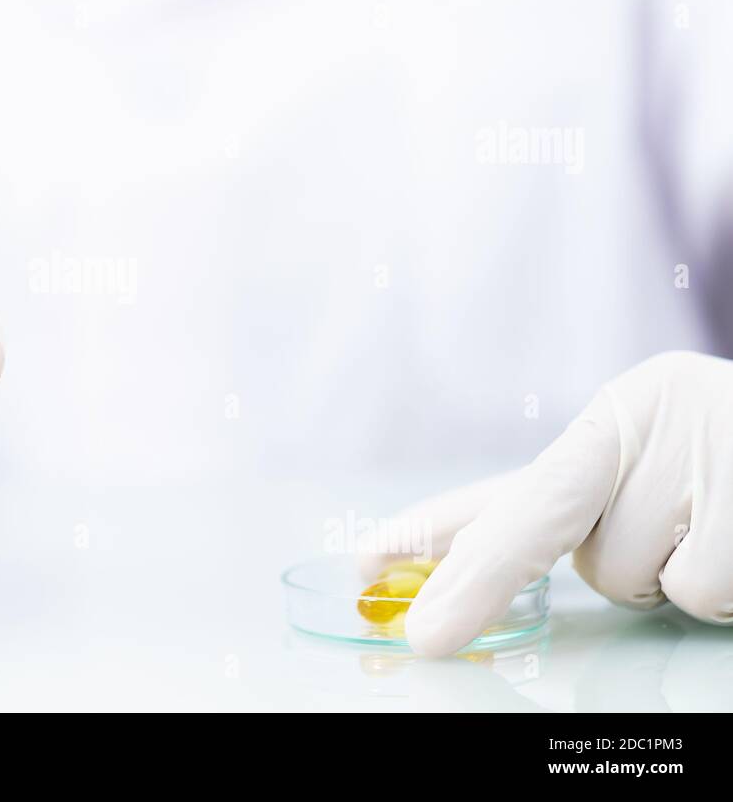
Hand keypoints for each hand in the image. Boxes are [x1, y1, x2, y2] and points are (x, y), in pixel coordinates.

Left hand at [367, 351, 732, 654]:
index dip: (430, 531)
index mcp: (618, 418)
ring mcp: (704, 443)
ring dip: (672, 580)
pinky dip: (726, 590)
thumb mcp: (656, 484)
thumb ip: (583, 522)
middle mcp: (648, 415)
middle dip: (477, 582)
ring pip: (632, 575)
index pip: (507, 484)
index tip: (357, 566)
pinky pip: (700, 585)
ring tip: (723, 527)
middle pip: (541, 521)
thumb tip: (471, 581)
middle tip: (424, 638)